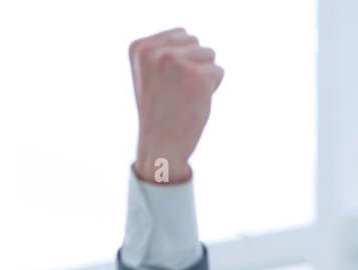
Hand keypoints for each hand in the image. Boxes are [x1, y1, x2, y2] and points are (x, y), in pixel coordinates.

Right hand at [130, 28, 223, 184]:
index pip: (180, 35)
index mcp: (139, 48)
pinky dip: (211, 89)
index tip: (165, 84)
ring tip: (184, 98)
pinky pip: (218, 72)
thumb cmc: (159, 112)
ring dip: (203, 78)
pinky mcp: (196, 76)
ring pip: (209, 55)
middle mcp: (154, 51)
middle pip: (195, 42)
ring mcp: (175, 62)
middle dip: (193, 67)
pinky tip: (193, 104)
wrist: (160, 147)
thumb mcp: (150, 74)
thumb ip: (162, 50)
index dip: (181, 61)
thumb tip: (188, 38)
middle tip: (176, 94)